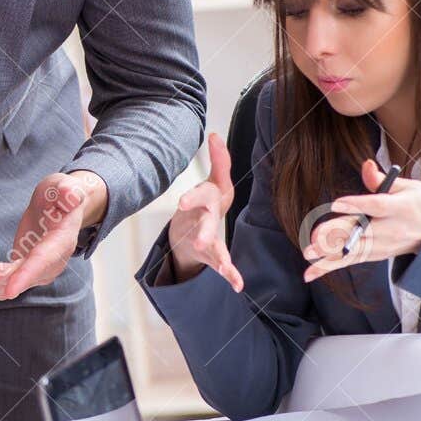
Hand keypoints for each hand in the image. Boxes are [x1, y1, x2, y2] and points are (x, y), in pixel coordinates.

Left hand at [0, 170, 107, 301]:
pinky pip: (6, 283)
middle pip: (22, 276)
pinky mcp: (24, 270)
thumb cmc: (61, 194)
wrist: (60, 206)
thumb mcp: (64, 186)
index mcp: (62, 240)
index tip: (11, 290)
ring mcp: (38, 270)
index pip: (44, 260)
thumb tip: (70, 195)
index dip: (27, 275)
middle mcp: (52, 262)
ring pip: (11, 284)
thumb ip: (68, 191)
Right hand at [167, 131, 243, 291]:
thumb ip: (219, 160)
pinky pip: (220, 265)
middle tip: (199, 241)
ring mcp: (203, 239)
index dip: (193, 197)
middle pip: (203, 224)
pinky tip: (238, 284)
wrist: (184, 233)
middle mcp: (201, 219)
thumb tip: (214, 135)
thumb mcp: (215, 180)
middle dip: (202, 229)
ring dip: (217, 256)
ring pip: (210, 247)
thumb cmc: (206, 202)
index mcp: (205, 199)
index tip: (182, 203)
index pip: (201, 196)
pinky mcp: (210, 255)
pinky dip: (230, 275)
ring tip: (225, 268)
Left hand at [301, 158, 420, 284]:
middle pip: (360, 232)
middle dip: (336, 234)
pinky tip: (311, 272)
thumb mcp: (408, 186)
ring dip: (329, 253)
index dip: (356, 205)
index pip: (376, 206)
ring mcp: (382, 246)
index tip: (336, 204)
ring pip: (353, 250)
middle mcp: (390, 230)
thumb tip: (366, 165)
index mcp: (399, 208)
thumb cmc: (418, 204)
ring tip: (309, 253)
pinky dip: (329, 267)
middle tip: (315, 236)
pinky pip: (350, 261)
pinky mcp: (375, 255)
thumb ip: (381, 179)